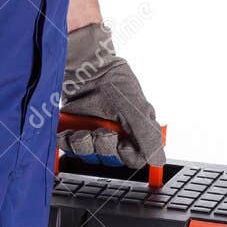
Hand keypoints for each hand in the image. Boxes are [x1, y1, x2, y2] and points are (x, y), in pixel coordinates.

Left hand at [59, 21, 165, 167]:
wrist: (87, 66)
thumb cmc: (115, 82)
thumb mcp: (136, 109)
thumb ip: (148, 136)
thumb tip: (159, 160)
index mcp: (133, 132)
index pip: (133, 158)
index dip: (127, 156)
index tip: (123, 145)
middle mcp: (114, 135)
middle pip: (110, 160)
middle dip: (105, 148)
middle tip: (102, 132)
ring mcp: (92, 132)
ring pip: (88, 155)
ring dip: (85, 145)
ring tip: (85, 131)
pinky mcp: (73, 128)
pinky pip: (68, 146)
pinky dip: (67, 141)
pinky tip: (70, 131)